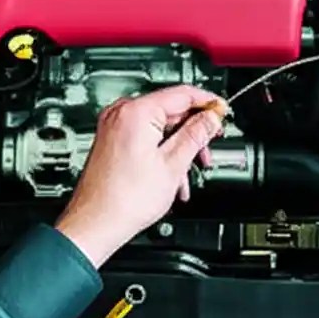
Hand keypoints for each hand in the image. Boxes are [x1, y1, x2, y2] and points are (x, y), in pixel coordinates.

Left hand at [56, 86, 224, 266]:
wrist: (96, 223)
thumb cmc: (124, 200)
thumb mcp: (173, 164)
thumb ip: (196, 134)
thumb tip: (211, 117)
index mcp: (136, 112)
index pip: (183, 93)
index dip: (208, 103)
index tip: (222, 111)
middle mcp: (121, 113)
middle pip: (171, 110)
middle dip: (193, 132)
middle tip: (209, 146)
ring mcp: (114, 127)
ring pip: (159, 126)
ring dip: (179, 146)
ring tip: (188, 172)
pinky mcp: (112, 140)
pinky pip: (145, 136)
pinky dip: (162, 152)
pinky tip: (172, 175)